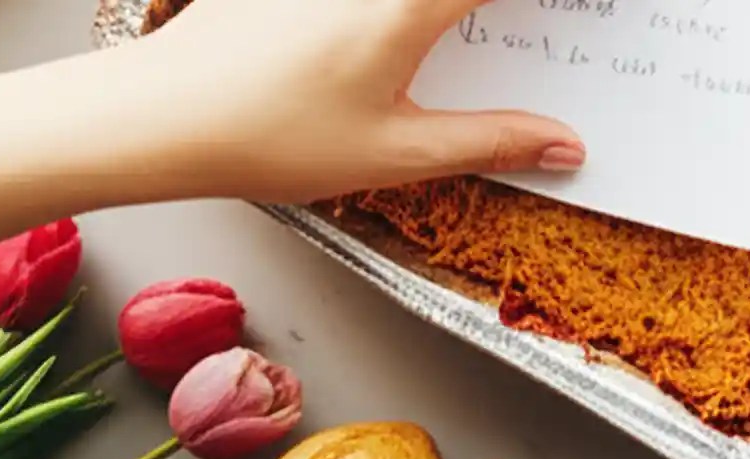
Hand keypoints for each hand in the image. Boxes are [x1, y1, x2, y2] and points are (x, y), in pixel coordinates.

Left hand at [0, 0, 581, 283]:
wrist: (155, 115)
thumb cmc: (270, 137)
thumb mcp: (394, 153)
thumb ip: (491, 142)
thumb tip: (565, 144)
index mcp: (411, 1)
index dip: (563, 1)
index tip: (594, 15)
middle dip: (506, 12)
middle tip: (541, 27)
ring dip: (459, 10)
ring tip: (474, 33)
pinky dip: (415, 9)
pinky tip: (421, 24)